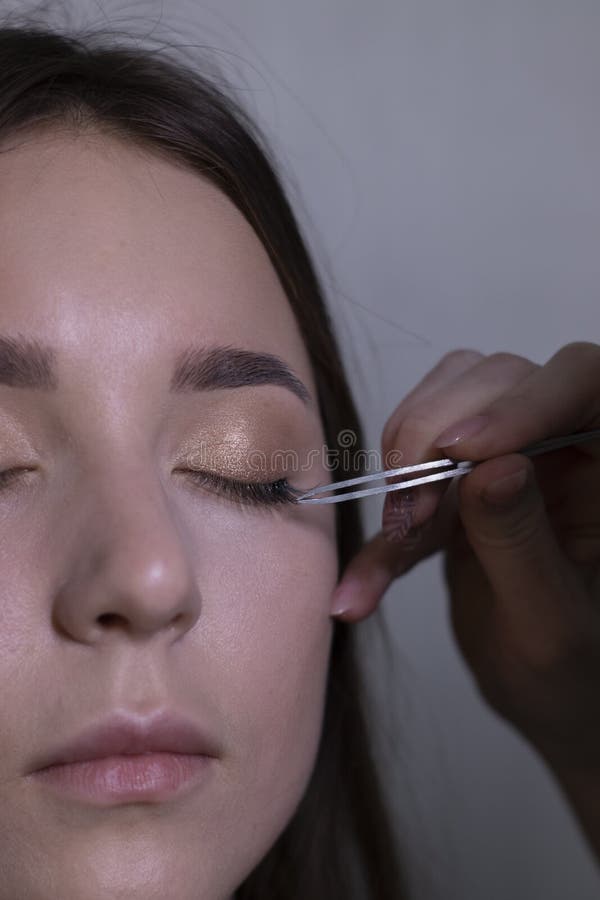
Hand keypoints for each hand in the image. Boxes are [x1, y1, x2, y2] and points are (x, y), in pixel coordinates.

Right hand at [331, 343, 599, 770]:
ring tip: (395, 542)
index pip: (583, 382)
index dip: (522, 399)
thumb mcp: (551, 623)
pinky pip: (408, 478)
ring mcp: (508, 458)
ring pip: (443, 404)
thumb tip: (492, 466)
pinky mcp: (459, 486)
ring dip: (403, 467)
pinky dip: (381, 532)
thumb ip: (523, 543)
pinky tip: (361, 590)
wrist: (549, 699)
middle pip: (496, 381)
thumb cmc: (575, 675)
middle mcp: (565, 445)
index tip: (460, 451)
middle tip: (411, 516)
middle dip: (437, 437)